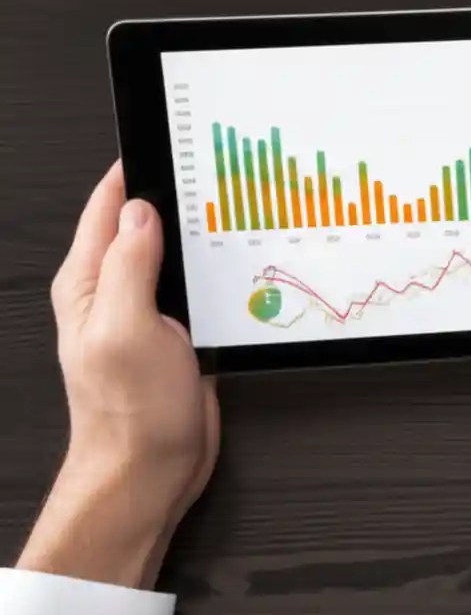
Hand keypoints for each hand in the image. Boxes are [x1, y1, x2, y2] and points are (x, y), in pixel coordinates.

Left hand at [17, 161, 218, 588]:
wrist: (151, 468)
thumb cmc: (129, 413)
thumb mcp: (125, 328)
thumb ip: (129, 266)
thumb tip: (141, 212)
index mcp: (88, 283)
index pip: (108, 206)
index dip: (137, 171)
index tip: (173, 145)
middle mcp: (113, 292)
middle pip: (145, 224)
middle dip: (178, 198)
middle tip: (217, 176)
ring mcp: (146, 312)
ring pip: (175, 254)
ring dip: (201, 237)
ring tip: (234, 212)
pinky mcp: (177, 333)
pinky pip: (196, 287)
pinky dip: (215, 272)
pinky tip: (238, 265)